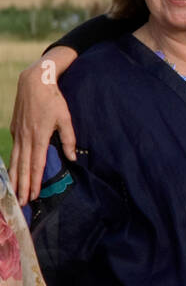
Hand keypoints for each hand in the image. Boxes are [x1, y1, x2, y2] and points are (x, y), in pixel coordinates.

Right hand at [10, 47, 77, 205]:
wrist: (34, 82)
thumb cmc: (54, 100)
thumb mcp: (66, 119)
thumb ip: (70, 139)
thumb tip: (73, 158)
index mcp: (39, 137)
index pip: (36, 165)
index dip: (34, 181)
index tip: (33, 195)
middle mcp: (26, 137)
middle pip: (22, 167)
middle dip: (21, 186)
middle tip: (20, 203)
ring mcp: (18, 133)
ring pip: (15, 160)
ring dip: (14, 178)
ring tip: (13, 192)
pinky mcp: (14, 129)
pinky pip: (13, 150)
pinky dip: (12, 163)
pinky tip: (13, 172)